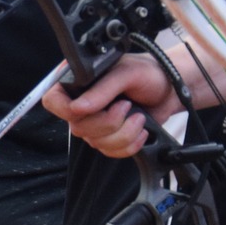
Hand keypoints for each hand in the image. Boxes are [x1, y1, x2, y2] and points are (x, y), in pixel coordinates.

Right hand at [42, 54, 176, 158]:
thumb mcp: (126, 73)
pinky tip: (140, 129)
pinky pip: (110, 151)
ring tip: (137, 116)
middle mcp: (82, 103)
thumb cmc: (150, 72)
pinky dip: (129, 143)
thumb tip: (78, 107)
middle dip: (107, 122)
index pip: (53, 101)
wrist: (172, 89)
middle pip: (77, 127)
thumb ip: (102, 89)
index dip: (66, 110)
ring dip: (123, 132)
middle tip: (126, 105)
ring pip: (95, 142)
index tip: (86, 109)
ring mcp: (95, 122)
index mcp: (78, 81)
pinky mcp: (109, 137)